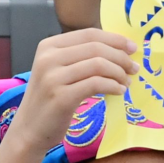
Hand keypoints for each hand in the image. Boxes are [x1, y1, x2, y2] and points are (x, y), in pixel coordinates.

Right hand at [9, 30, 135, 158]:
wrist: (30, 128)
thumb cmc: (49, 98)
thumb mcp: (57, 70)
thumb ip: (80, 56)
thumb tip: (119, 48)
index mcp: (48, 45)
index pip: (89, 34)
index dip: (114, 39)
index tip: (132, 48)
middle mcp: (48, 58)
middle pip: (96, 48)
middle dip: (121, 57)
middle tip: (133, 68)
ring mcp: (53, 77)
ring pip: (98, 65)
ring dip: (119, 73)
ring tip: (126, 82)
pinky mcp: (61, 97)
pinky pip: (96, 84)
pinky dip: (113, 86)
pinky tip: (118, 91)